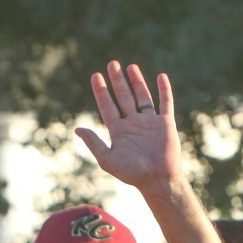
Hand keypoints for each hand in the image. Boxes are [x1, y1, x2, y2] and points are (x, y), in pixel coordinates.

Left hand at [75, 62, 182, 192]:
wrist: (157, 179)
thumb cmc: (131, 173)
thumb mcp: (107, 158)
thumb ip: (94, 142)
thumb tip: (77, 129)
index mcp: (118, 131)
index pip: (108, 106)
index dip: (102, 91)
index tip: (96, 76)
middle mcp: (133, 124)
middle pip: (124, 97)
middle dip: (118, 81)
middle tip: (112, 63)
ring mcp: (149, 122)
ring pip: (142, 97)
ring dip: (137, 82)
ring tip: (130, 67)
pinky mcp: (165, 123)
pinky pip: (165, 103)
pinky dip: (163, 90)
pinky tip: (160, 76)